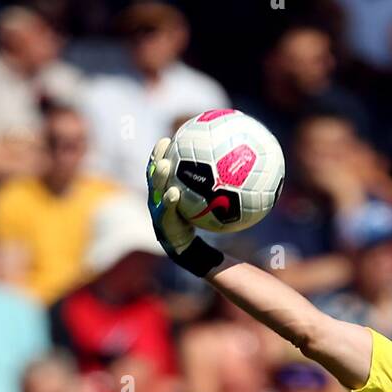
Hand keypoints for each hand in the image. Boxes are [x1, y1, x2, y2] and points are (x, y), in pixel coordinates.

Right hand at [146, 138, 222, 277]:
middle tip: (165, 145)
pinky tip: (174, 193)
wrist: (195, 253)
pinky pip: (165, 211)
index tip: (168, 138)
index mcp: (167, 194)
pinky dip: (168, 201)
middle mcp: (160, 202)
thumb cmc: (203, 228)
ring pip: (156, 191)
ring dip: (159, 177)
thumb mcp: (210, 206)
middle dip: (158, 159)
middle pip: (155, 177)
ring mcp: (159, 214)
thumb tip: (236, 170)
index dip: (161, 154)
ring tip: (165, 165)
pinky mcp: (164, 227)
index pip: (161, 170)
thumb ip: (216, 189)